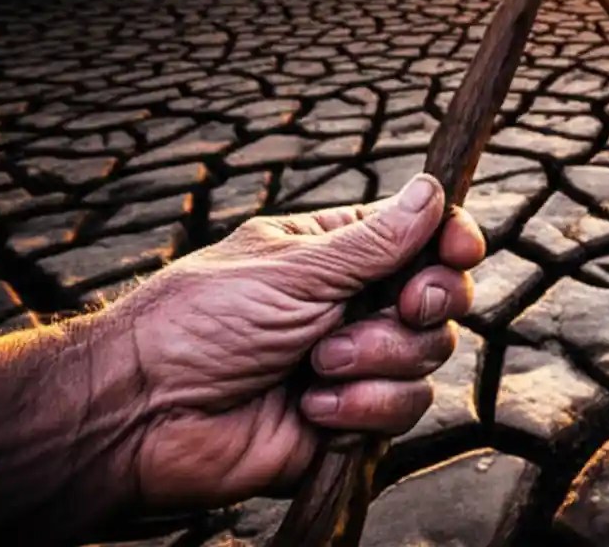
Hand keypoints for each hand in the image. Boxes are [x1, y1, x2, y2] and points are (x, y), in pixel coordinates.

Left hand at [117, 173, 484, 505]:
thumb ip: (374, 241)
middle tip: (401, 306)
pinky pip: (403, 408)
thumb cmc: (201, 322)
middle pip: (441, 297)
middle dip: (425, 303)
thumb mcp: (294, 269)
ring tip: (315, 365)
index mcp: (338, 253)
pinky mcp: (353, 418)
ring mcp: (357, 362)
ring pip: (429, 356)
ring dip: (377, 360)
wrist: (147, 416)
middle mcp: (355, 304)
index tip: (462, 250)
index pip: (422, 237)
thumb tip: (433, 190)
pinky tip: (311, 407)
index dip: (453, 241)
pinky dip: (361, 408)